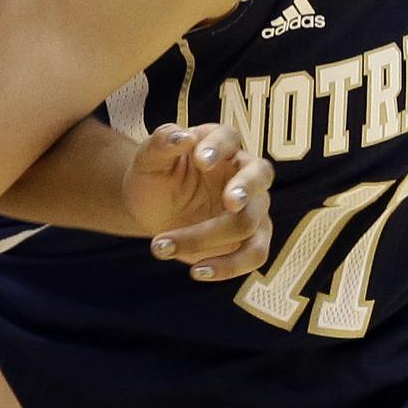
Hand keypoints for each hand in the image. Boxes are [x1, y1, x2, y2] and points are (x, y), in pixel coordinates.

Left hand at [127, 122, 274, 282]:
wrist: (151, 208)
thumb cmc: (154, 177)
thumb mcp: (148, 160)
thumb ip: (162, 143)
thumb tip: (182, 136)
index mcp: (221, 144)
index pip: (228, 138)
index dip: (218, 148)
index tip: (201, 161)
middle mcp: (244, 173)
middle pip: (259, 176)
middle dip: (245, 189)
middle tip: (230, 202)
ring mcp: (252, 207)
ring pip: (250, 222)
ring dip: (211, 238)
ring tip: (167, 247)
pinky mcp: (250, 238)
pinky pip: (254, 254)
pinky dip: (228, 267)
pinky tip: (197, 272)